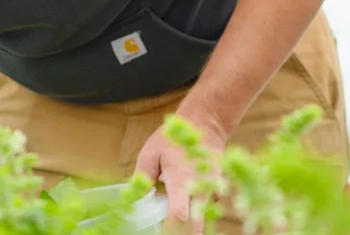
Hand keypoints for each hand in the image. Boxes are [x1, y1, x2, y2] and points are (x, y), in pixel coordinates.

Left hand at [132, 116, 227, 234]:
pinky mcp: (216, 192)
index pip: (179, 214)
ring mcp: (211, 191)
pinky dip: (197, 214)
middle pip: (195, 225)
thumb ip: (142, 177)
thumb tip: (133, 198)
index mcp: (180, 181)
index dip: (170, 230)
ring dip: (191, 226)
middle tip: (169, 234)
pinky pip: (206, 210)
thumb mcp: (150, 153)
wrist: (205, 125)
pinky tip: (187, 209)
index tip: (161, 234)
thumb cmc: (173, 139)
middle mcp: (200, 189)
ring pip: (203, 219)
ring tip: (175, 225)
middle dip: (184, 234)